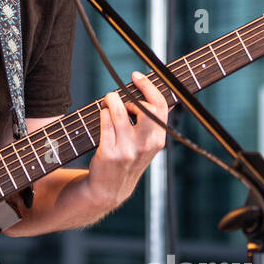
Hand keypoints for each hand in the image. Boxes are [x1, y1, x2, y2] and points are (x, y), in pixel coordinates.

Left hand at [82, 71, 168, 212]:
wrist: (110, 188)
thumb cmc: (127, 157)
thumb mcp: (146, 143)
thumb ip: (150, 120)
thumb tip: (145, 88)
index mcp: (158, 139)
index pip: (161, 106)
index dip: (149, 86)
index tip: (137, 75)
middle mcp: (145, 145)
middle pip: (145, 107)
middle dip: (132, 93)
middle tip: (122, 92)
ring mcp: (127, 149)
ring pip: (119, 111)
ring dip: (111, 100)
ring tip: (108, 103)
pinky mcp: (109, 152)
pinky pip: (105, 121)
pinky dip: (102, 112)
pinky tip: (102, 114)